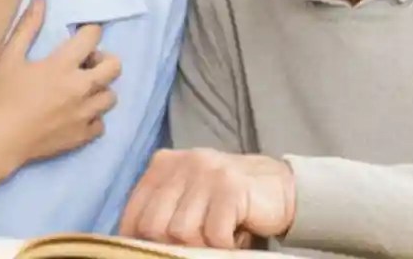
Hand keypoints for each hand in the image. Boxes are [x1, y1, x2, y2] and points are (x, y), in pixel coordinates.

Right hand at [0, 0, 121, 164]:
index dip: (88, 33)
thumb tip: (41, 2)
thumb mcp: (9, 57)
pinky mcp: (82, 136)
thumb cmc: (1, 97)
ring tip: (81, 90)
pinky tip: (76, 114)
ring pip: (111, 96)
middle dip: (104, 60)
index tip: (80, 38)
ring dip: (99, 89)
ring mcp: (84, 114)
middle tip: (85, 64)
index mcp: (63, 65)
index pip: (93, 36)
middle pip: (115, 66)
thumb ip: (27, 28)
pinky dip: (93, 118)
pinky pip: (101, 123)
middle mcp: (80, 88)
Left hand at [118, 149, 295, 248]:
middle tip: (197, 246)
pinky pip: (213, 234)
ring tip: (220, 238)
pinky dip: (224, 245)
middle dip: (172, 246)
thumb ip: (161, 212)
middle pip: (154, 225)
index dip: (137, 239)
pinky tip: (236, 236)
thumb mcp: (187, 198)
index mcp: (164, 164)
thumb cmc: (227, 201)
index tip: (149, 252)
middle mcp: (182, 163)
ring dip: (201, 246)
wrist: (280, 188)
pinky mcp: (230, 188)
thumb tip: (131, 245)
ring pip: (182, 232)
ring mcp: (206, 172)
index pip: (135, 211)